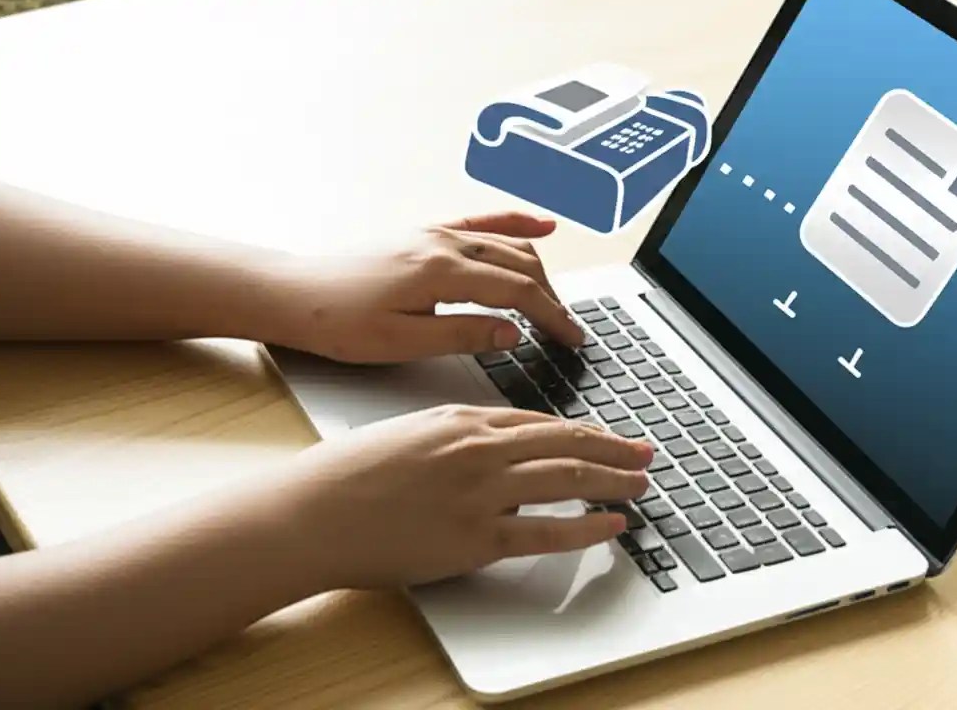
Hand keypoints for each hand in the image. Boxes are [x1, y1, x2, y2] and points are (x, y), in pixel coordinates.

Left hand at [275, 213, 583, 363]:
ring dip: (540, 270)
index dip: (553, 317)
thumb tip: (512, 333)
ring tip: (557, 302)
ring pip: (508, 243)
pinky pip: (483, 221)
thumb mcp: (402, 343)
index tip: (574, 339)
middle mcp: (443, 243)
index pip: (518, 292)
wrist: (293, 295)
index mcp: (441, 272)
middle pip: (521, 265)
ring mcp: (435, 233)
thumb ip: (462, 335)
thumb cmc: (337, 323)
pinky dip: (518, 220)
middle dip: (553, 297)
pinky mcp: (425, 233)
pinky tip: (544, 224)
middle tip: (570, 330)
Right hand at [284, 404, 652, 588]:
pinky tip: (612, 524)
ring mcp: (481, 492)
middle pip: (566, 442)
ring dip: (612, 478)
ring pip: (567, 477)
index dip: (583, 429)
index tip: (608, 435)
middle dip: (613, 446)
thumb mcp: (409, 434)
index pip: (541, 421)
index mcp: (462, 419)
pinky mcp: (475, 537)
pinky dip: (588, 526)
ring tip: (640, 482)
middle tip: (645, 452)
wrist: (310, 512)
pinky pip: (547, 529)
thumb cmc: (347, 476)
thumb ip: (456, 437)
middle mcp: (480, 448)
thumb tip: (492, 448)